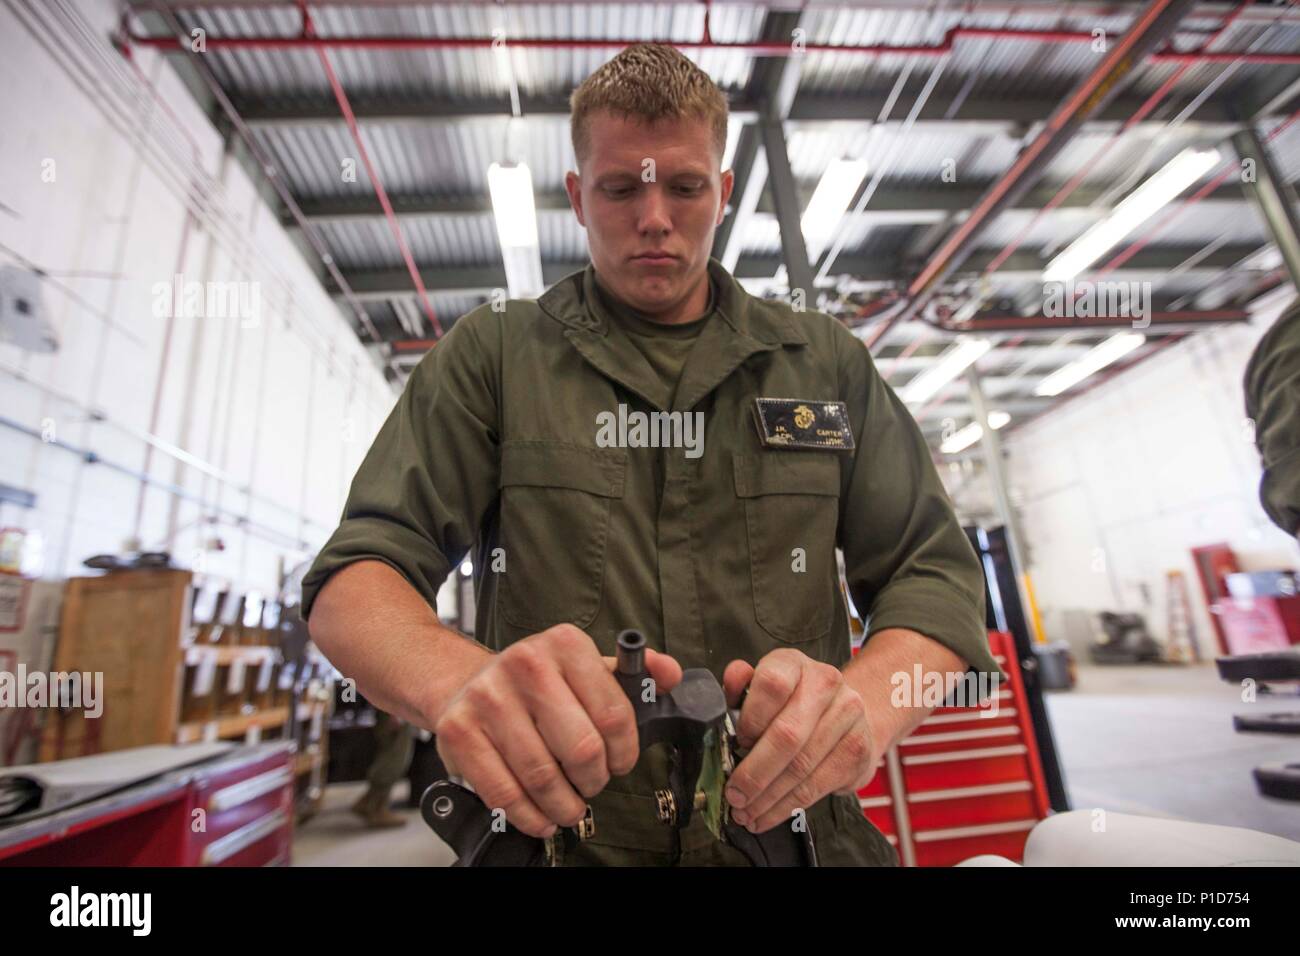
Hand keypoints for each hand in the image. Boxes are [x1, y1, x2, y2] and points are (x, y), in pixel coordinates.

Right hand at [432, 624, 681, 837]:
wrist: (466, 684)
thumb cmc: (538, 684)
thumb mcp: (586, 667)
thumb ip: (633, 673)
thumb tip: (671, 674)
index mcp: (565, 644)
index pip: (614, 714)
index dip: (625, 752)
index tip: (620, 764)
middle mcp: (525, 663)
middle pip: (582, 749)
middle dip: (595, 780)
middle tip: (592, 785)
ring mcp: (488, 697)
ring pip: (543, 776)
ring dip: (565, 805)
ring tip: (570, 806)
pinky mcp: (459, 731)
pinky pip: (503, 792)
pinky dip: (529, 816)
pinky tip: (541, 816)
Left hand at [722, 649, 877, 833]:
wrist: (848, 712)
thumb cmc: (793, 702)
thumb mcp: (762, 687)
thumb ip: (741, 686)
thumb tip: (731, 681)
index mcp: (794, 664)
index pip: (772, 685)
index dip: (750, 718)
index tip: (736, 744)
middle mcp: (826, 684)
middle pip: (787, 734)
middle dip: (755, 773)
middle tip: (734, 795)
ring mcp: (847, 716)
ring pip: (801, 766)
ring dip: (768, 797)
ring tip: (745, 812)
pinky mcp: (858, 750)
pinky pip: (817, 785)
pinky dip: (787, 806)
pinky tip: (767, 814)